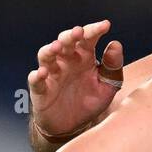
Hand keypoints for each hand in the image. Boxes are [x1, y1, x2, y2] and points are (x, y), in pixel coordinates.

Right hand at [28, 20, 124, 136]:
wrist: (72, 125)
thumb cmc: (89, 101)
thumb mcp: (107, 86)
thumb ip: (113, 67)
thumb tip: (115, 44)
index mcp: (84, 57)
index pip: (88, 39)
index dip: (95, 30)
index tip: (105, 25)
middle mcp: (66, 61)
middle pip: (65, 42)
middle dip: (71, 35)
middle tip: (78, 31)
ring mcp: (52, 73)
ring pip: (46, 55)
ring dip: (50, 49)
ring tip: (57, 46)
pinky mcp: (41, 89)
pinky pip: (36, 80)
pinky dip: (37, 76)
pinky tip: (42, 73)